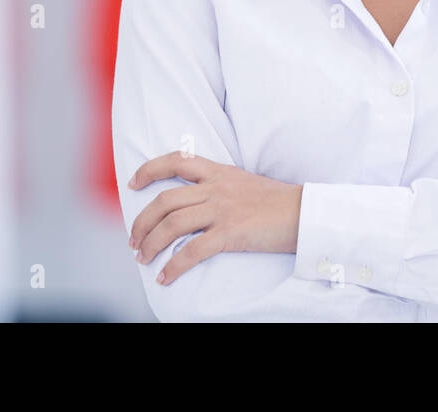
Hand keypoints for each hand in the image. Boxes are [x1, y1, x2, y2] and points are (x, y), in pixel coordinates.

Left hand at [126, 151, 302, 285]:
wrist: (303, 213)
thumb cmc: (277, 202)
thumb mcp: (244, 183)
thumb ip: (220, 187)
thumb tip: (197, 202)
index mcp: (219, 172)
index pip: (177, 160)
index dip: (150, 170)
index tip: (134, 183)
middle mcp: (216, 187)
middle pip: (165, 200)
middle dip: (142, 222)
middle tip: (135, 240)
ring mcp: (222, 209)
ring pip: (172, 225)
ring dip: (151, 244)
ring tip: (144, 258)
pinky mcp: (230, 233)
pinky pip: (192, 251)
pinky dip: (174, 267)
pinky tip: (166, 277)